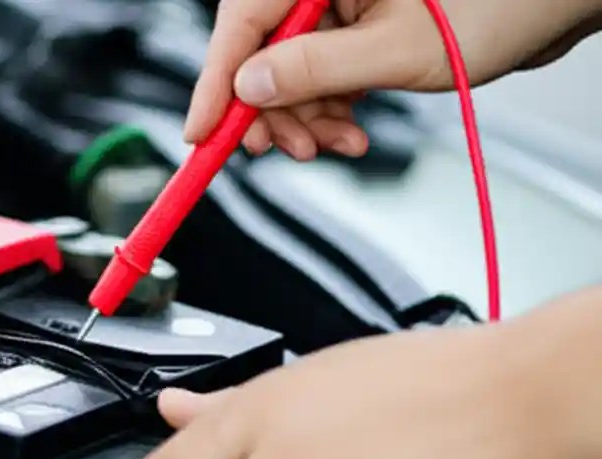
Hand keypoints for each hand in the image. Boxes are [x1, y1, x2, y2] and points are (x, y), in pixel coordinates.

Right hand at [186, 0, 601, 159]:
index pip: (244, 20)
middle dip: (271, 110)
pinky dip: (327, 110)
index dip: (216, 81)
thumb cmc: (494, 7)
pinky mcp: (352, 26)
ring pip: (287, 72)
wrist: (551, 6)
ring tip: (341, 144)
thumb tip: (248, 88)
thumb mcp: (395, 50)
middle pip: (259, 51)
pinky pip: (316, 74)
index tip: (200, 132)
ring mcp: (337, 3)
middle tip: (288, 151)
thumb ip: (314, 69)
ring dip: (305, 119)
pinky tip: (350, 131)